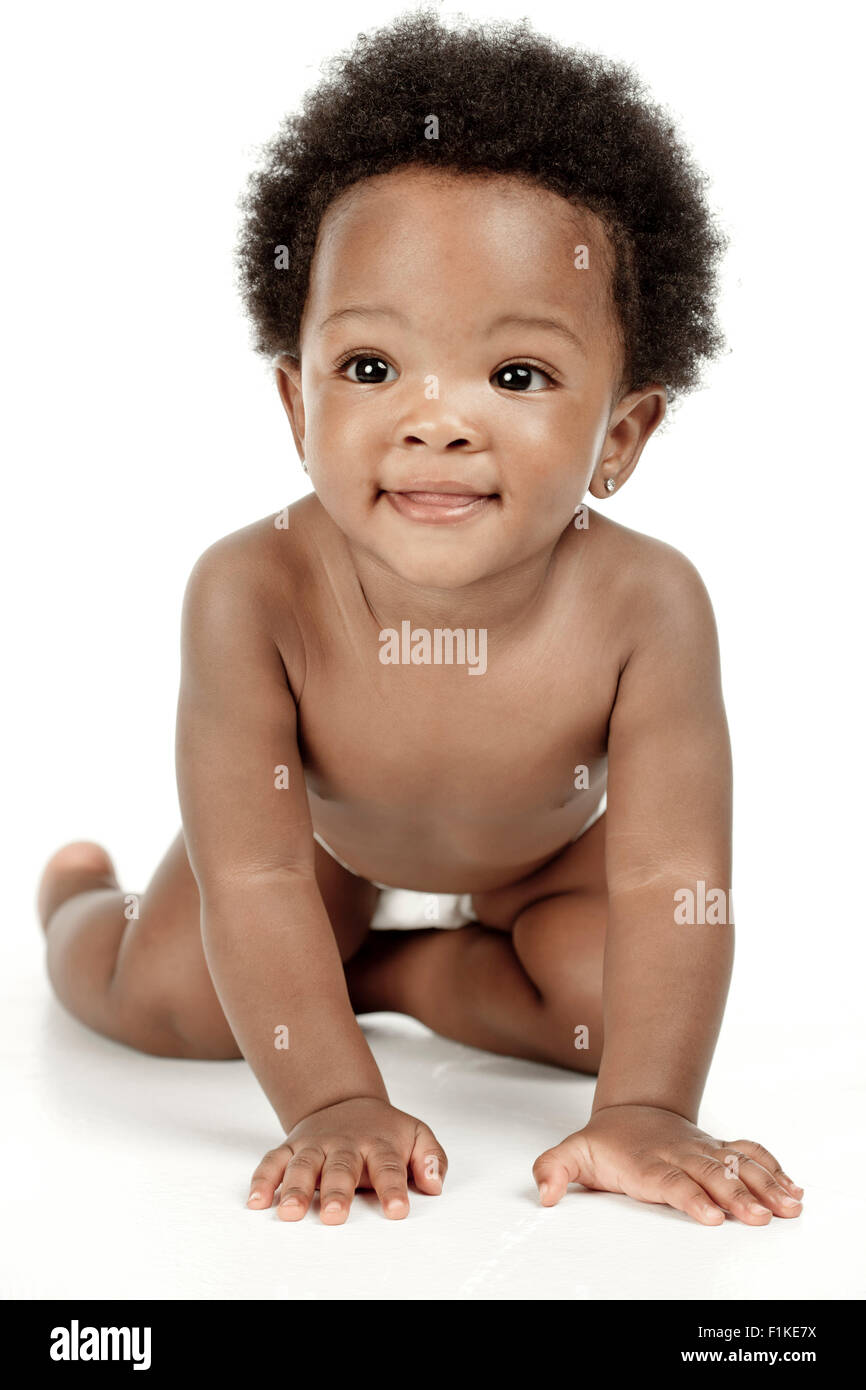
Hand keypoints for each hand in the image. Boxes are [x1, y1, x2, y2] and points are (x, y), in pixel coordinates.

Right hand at [246, 1096, 446, 1222]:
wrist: (346, 1100)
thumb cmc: (384, 1130)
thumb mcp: (417, 1134)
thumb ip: (432, 1158)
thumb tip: (434, 1183)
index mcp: (378, 1143)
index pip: (388, 1167)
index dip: (393, 1189)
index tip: (398, 1211)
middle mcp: (345, 1144)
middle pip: (342, 1168)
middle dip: (338, 1192)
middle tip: (336, 1216)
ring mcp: (316, 1145)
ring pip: (304, 1165)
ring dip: (296, 1189)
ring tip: (290, 1212)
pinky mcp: (291, 1148)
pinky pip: (273, 1161)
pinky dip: (262, 1179)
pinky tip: (257, 1201)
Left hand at [532, 1104, 804, 1224]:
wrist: (634, 1110)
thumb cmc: (605, 1142)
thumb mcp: (571, 1153)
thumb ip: (553, 1171)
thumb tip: (544, 1194)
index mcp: (647, 1162)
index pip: (671, 1181)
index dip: (691, 1196)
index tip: (711, 1215)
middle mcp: (681, 1155)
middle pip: (712, 1175)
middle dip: (737, 1196)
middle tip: (757, 1218)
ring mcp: (704, 1151)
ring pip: (738, 1165)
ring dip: (764, 1185)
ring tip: (789, 1205)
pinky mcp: (721, 1150)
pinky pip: (751, 1156)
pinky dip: (773, 1171)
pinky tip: (793, 1190)